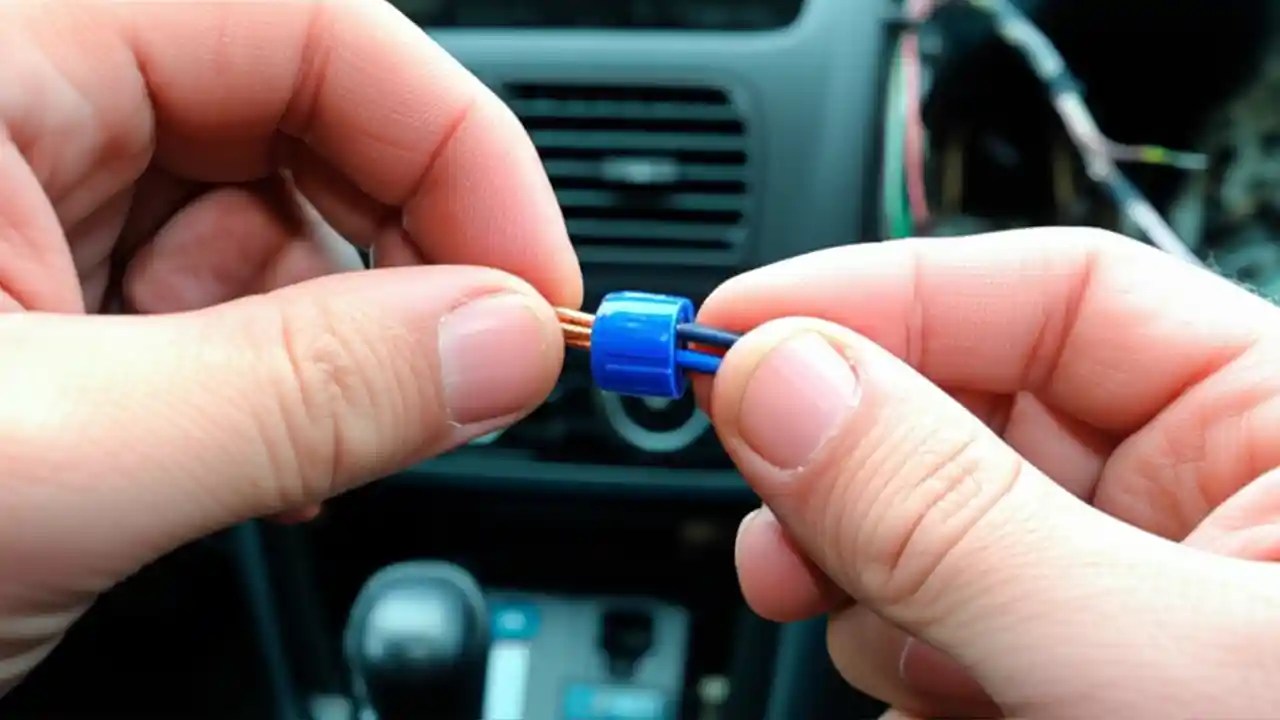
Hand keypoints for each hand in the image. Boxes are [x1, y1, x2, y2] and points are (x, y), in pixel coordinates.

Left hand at [0, 0, 579, 692]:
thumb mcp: (46, 467)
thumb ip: (308, 395)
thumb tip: (504, 345)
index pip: (312, 21)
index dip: (462, 151)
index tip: (533, 293)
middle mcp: (1, 76)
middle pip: (299, 108)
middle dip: (399, 254)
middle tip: (455, 382)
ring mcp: (6, 167)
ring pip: (259, 206)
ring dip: (322, 331)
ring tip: (298, 446)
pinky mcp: (20, 261)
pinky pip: (198, 277)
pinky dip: (254, 363)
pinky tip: (235, 442)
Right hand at [699, 229, 1279, 717]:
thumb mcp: (1147, 662)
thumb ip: (947, 514)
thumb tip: (776, 379)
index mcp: (1275, 421)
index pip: (1044, 293)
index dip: (876, 298)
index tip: (732, 330)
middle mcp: (1203, 494)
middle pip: (965, 408)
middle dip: (854, 467)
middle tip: (773, 528)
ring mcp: (1131, 591)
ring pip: (933, 526)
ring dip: (880, 587)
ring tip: (915, 666)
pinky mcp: (1079, 673)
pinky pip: (943, 629)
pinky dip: (911, 670)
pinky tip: (949, 714)